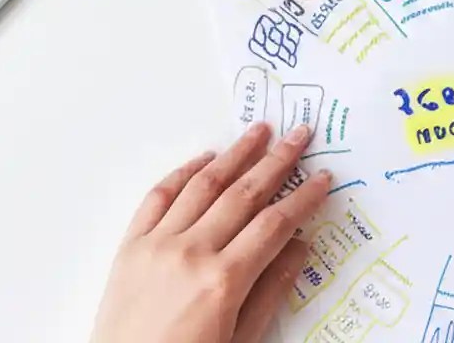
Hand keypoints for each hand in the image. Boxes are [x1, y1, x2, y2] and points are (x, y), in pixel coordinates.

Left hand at [91, 123, 330, 342]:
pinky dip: (183, 173)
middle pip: (244, 194)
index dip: (303, 198)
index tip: (322, 177)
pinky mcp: (130, 246)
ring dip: (234, 154)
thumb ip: (271, 292)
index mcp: (224, 281)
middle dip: (277, 161)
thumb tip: (298, 248)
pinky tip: (204, 159)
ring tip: (258, 132)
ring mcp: (157, 245)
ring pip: (203, 185)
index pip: (275, 224)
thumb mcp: (241, 340)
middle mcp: (191, 253)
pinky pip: (158, 197)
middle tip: (299, 135)